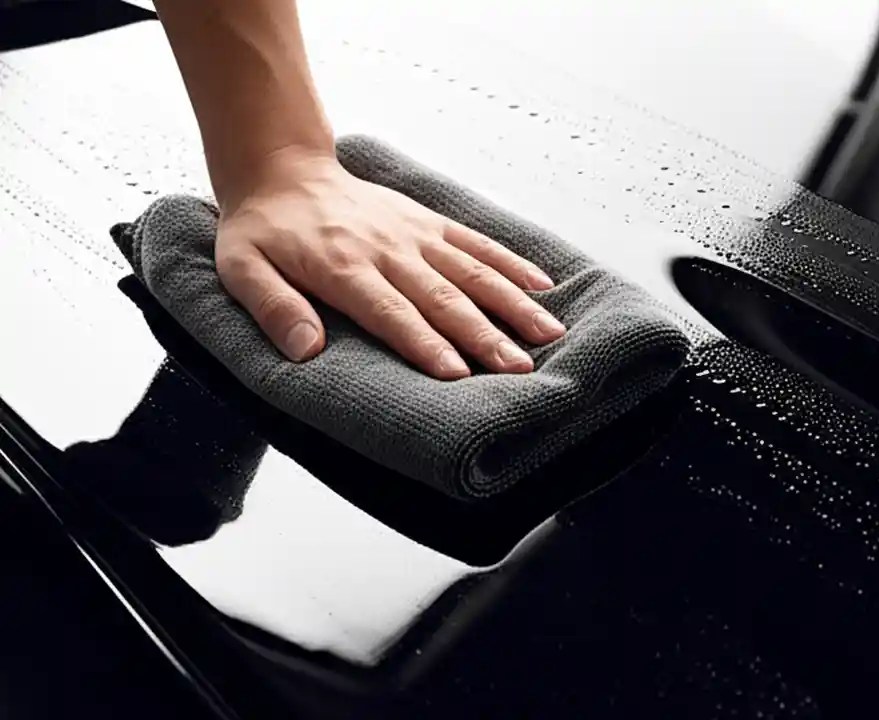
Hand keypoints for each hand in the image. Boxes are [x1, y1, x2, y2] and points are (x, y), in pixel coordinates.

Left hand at [213, 148, 564, 379]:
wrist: (281, 171)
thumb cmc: (261, 231)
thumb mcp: (241, 269)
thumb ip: (273, 308)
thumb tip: (306, 350)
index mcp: (344, 268)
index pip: (391, 312)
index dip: (425, 343)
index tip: (458, 373)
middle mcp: (388, 250)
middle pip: (443, 297)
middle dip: (485, 334)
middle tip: (519, 368)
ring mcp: (415, 234)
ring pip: (472, 271)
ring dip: (512, 304)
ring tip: (548, 334)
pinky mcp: (429, 223)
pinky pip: (477, 243)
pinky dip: (512, 264)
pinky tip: (544, 287)